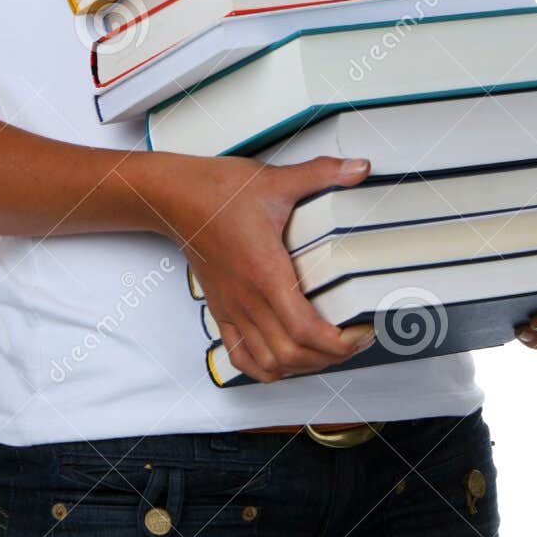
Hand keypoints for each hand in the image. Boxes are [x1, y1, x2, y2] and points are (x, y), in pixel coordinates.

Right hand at [168, 154, 376, 383]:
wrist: (175, 197)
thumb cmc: (219, 191)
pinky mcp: (221, 310)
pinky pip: (240, 356)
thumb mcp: (276, 180)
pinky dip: (266, 368)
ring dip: (301, 366)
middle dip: (330, 357)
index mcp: (265, 271)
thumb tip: (359, 167)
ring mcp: (232, 308)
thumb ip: (321, 173)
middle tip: (355, 340)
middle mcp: (247, 298)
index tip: (360, 333)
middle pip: (291, 354)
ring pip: (268, 363)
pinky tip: (285, 359)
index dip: (338, 343)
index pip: (304, 329)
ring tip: (327, 351)